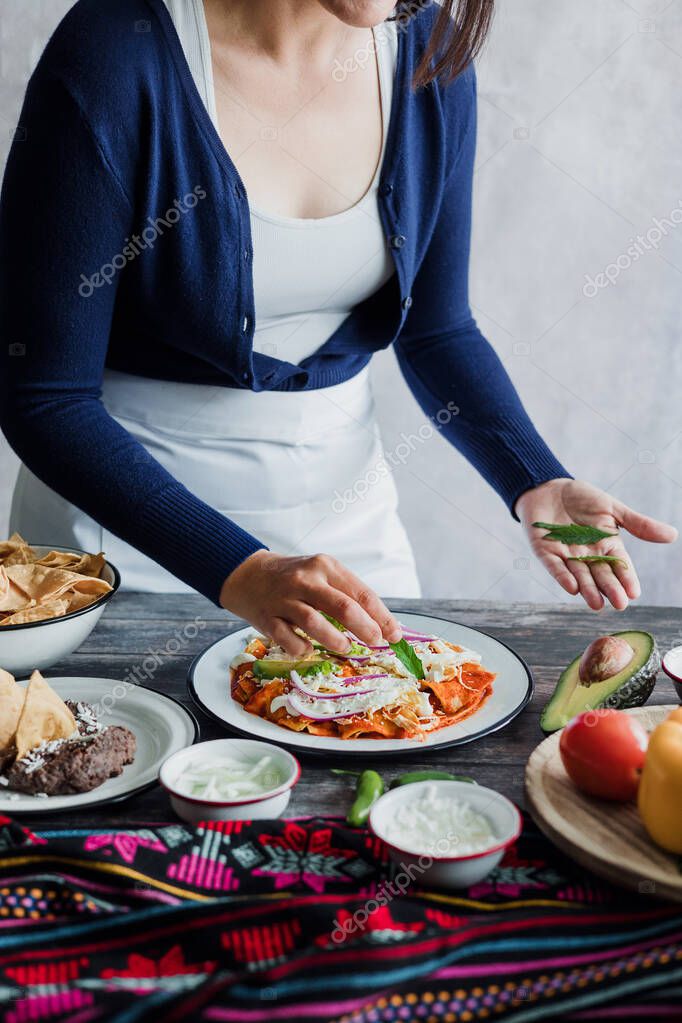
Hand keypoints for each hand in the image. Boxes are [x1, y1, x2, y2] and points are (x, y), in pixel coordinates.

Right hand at [219, 550, 401, 654]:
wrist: (250, 575)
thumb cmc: (295, 579)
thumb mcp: (322, 575)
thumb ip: (348, 596)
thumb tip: (381, 626)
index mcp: (325, 567)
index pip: (361, 593)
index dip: (381, 617)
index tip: (394, 634)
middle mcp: (305, 580)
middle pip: (342, 606)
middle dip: (365, 628)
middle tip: (376, 642)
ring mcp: (284, 599)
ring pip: (314, 622)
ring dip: (336, 641)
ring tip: (346, 648)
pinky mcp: (267, 617)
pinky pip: (288, 639)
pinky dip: (303, 648)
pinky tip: (309, 649)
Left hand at [516, 478, 676, 610]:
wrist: (549, 487)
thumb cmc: (582, 498)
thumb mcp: (612, 508)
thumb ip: (639, 524)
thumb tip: (673, 535)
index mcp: (606, 545)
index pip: (619, 564)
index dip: (626, 578)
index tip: (634, 593)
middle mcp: (587, 554)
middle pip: (600, 574)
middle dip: (610, 588)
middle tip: (620, 604)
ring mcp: (566, 554)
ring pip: (579, 575)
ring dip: (588, 589)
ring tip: (597, 604)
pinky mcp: (545, 551)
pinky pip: (554, 566)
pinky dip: (562, 576)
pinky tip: (572, 587)